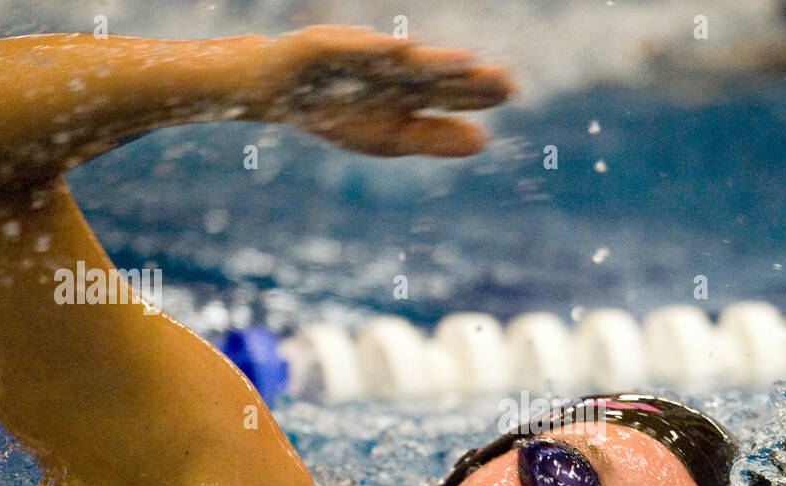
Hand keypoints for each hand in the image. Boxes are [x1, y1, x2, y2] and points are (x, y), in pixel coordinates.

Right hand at [262, 25, 514, 156]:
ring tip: (465, 61)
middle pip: (434, 72)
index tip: (512, 91)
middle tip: (506, 78)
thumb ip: (435, 138)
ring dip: (432, 60)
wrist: (273, 91)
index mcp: (407, 89)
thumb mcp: (389, 136)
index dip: (480, 91)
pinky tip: (397, 49)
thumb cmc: (336, 113)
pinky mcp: (322, 45)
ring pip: (400, 58)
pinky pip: (349, 47)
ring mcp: (357, 54)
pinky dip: (373, 48)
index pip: (450, 90)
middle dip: (467, 76)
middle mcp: (388, 67)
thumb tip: (485, 139)